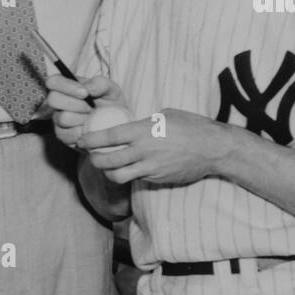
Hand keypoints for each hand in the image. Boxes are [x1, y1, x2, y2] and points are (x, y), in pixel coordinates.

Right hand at [47, 74, 126, 148]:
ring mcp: (58, 120)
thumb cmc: (111, 103)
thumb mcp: (111, 89)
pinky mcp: (62, 136)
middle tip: (91, 107)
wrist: (117, 124)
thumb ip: (99, 83)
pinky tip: (89, 129)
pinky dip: (83, 132)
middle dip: (76, 104)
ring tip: (92, 118)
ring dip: (82, 119)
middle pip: (53, 99)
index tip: (85, 93)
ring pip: (62, 118)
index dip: (66, 86)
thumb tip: (86, 88)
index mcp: (66, 86)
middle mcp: (58, 102)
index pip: (53, 81)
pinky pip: (67, 134)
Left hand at [78, 108, 236, 186]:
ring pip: (118, 176)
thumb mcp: (165, 115)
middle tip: (90, 155)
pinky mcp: (156, 179)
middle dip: (93, 160)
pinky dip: (128, 175)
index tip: (81, 140)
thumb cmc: (191, 126)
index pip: (107, 137)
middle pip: (106, 161)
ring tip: (106, 166)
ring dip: (108, 172)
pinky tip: (128, 168)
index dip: (90, 140)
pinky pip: (135, 178)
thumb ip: (144, 123)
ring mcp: (150, 168)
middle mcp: (143, 151)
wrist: (214, 149)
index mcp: (143, 131)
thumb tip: (130, 126)